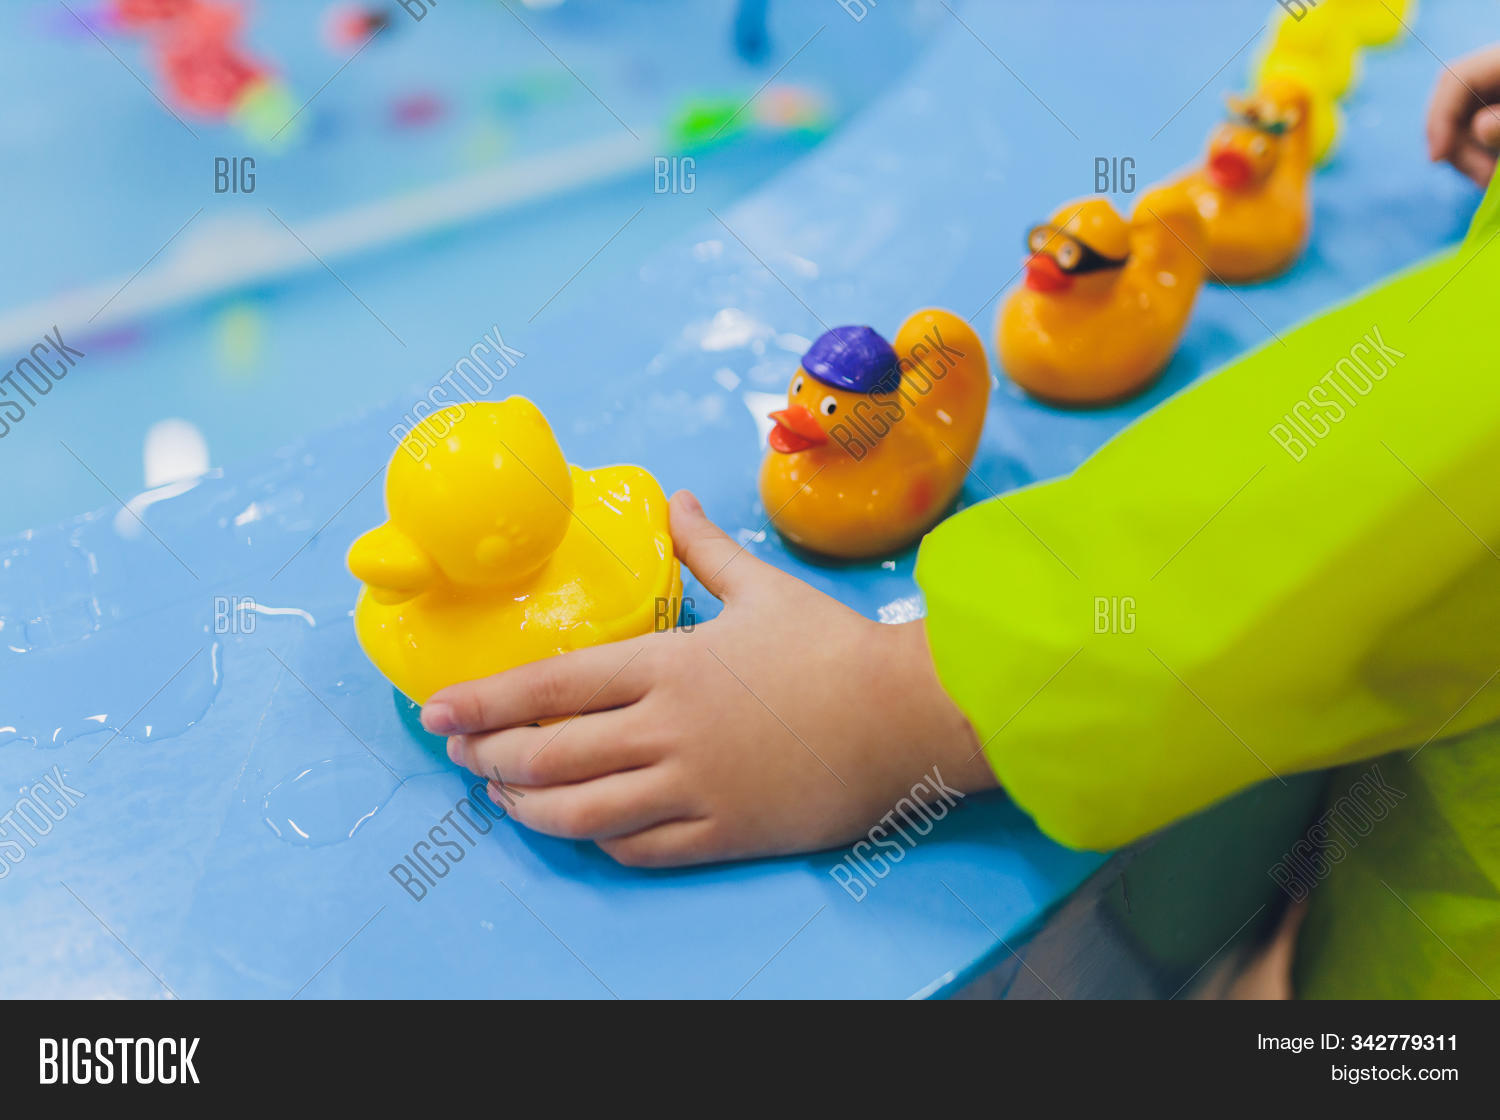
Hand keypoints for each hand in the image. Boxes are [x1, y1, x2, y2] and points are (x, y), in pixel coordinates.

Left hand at [421, 491, 994, 866]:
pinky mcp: (723, 834)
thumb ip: (703, 549)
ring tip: (502, 795)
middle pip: (548, 755)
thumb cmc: (834, 649)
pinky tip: (582, 829)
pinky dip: (599, 843)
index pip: (550, 687)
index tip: (437, 712)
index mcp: (668, 665)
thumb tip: (672, 499)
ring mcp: (693, 789)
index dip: (483, 703)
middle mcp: (667, 731)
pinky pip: (640, 850)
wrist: (906, 718)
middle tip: (460, 755)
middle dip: (489, 757)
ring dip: (527, 807)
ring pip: (580, 813)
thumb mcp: (764, 589)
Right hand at [1427, 44, 1499, 186]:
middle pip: (1450, 102)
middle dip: (1454, 144)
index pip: (1454, 78)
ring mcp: (1490, 94)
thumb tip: (1480, 126)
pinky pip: (1466, 132)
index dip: (1439, 117)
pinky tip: (1488, 172)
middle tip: (1481, 178)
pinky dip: (1471, 156)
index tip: (1436, 160)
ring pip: (1455, 122)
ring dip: (1463, 156)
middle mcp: (1492, 72)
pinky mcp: (1488, 114)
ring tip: (1489, 179)